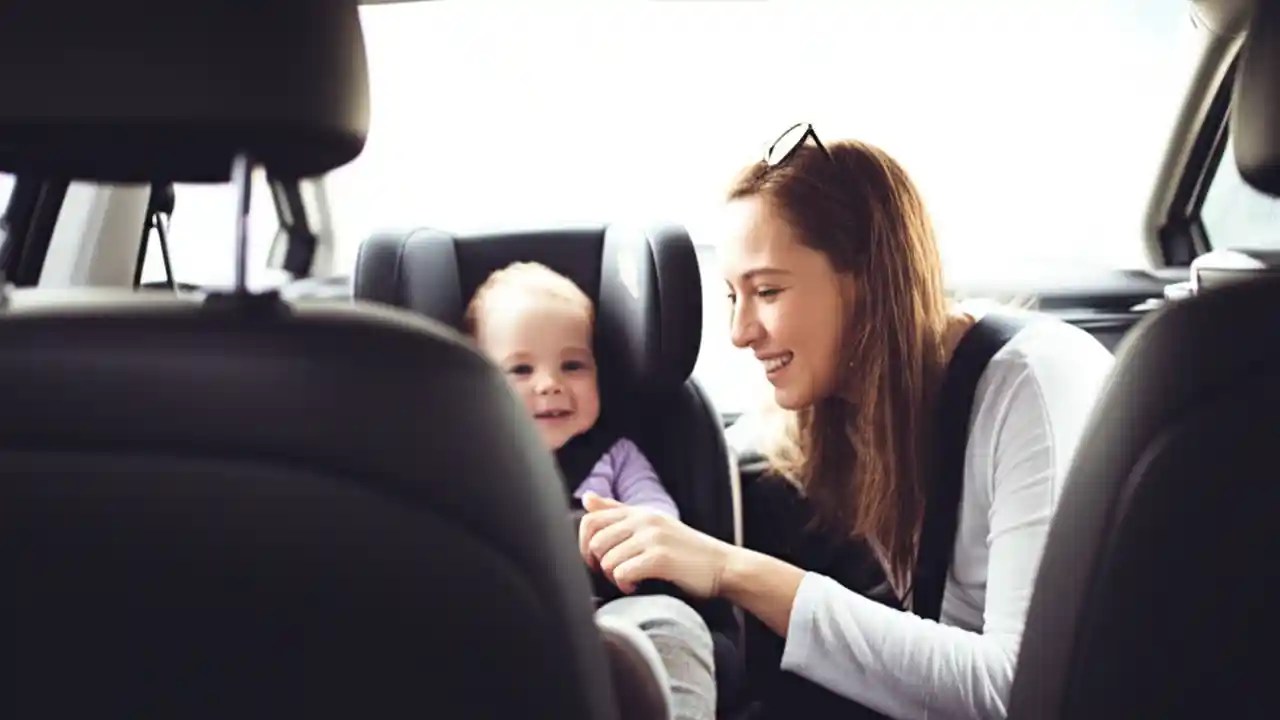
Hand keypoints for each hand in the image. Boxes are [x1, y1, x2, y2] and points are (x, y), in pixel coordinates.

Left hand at [577, 492, 733, 598]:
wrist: (722, 566)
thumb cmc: (686, 550)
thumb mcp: (652, 524)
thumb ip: (618, 512)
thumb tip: (587, 497)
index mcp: (639, 512)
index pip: (590, 519)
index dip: (583, 544)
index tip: (595, 560)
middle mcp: (644, 520)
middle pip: (594, 542)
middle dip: (598, 564)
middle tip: (615, 573)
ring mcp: (652, 537)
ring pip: (607, 560)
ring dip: (614, 577)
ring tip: (630, 579)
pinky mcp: (659, 558)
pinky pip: (622, 572)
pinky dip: (625, 584)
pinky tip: (637, 585)